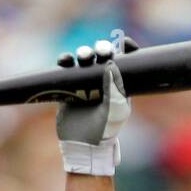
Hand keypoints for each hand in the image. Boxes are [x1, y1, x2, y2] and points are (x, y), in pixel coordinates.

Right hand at [56, 36, 137, 175]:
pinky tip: (64, 61)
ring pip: (84, 59)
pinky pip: (66, 69)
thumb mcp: (115, 111)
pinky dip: (65, 61)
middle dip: (101, 49)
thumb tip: (110, 64)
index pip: (124, 61)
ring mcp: (85, 83)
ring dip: (83, 53)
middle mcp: (103, 81)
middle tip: (100, 52)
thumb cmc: (105, 131)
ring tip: (82, 57)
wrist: (83, 146)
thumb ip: (115, 89)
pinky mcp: (69, 87)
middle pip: (102, 56)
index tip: (125, 44)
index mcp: (119, 84)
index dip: (126, 49)